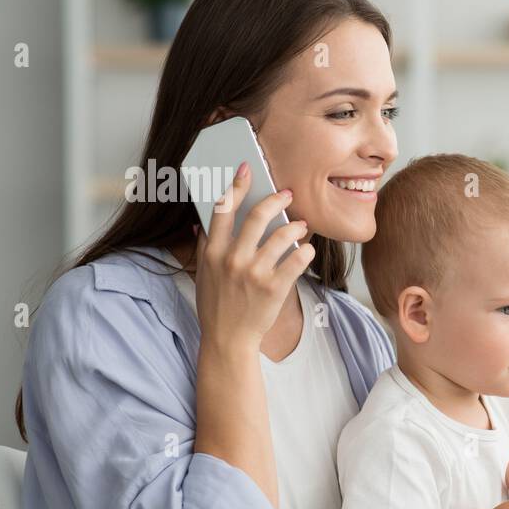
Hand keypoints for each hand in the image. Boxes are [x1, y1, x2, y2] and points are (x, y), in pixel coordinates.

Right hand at [193, 160, 313, 351]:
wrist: (228, 339)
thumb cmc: (216, 305)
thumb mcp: (202, 274)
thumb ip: (203, 246)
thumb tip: (200, 222)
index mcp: (213, 252)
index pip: (223, 210)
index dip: (236, 186)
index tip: (247, 169)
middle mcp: (232, 259)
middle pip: (257, 217)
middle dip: (276, 199)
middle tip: (287, 194)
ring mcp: (254, 274)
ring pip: (282, 236)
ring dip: (296, 226)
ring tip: (301, 225)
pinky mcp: (274, 288)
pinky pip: (297, 260)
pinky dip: (306, 251)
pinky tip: (308, 249)